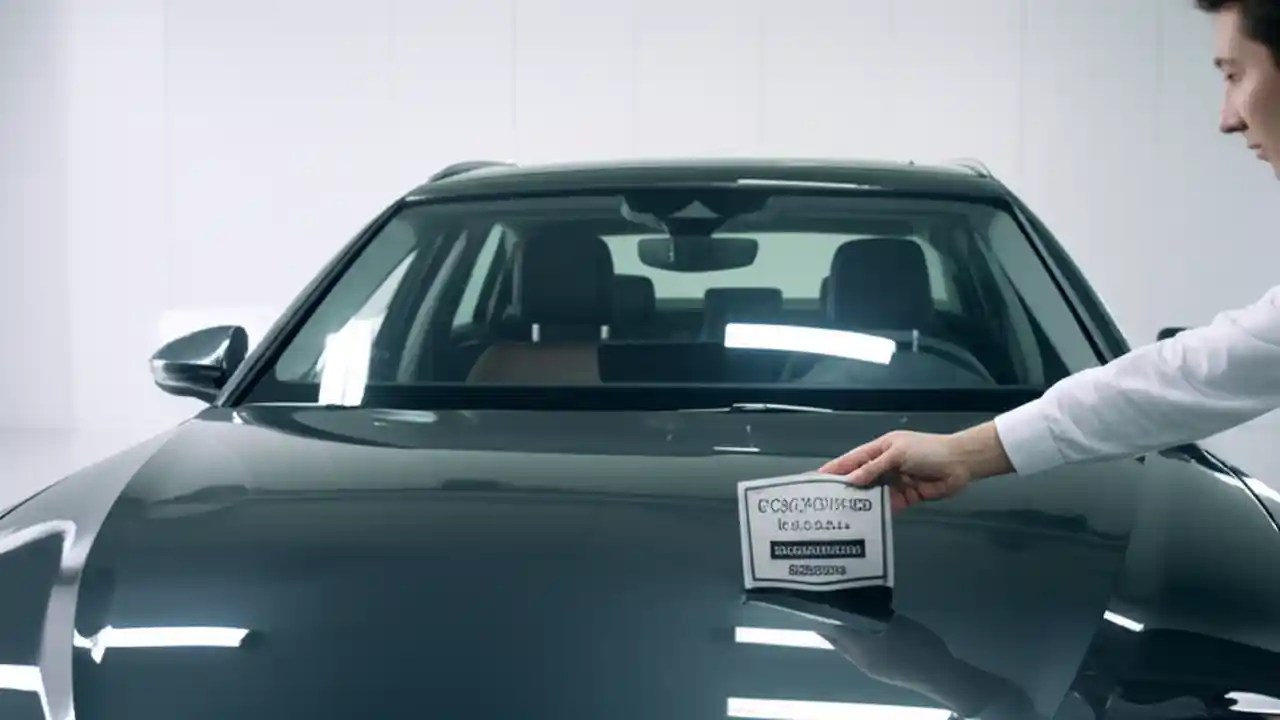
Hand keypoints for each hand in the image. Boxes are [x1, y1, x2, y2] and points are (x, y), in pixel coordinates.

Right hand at [819, 428, 1000, 510]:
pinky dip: (878, 512)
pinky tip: (865, 521)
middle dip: (844, 489)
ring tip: (840, 515)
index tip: (816, 479)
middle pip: (860, 479)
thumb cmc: (928, 450)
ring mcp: (894, 482)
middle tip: (825, 503)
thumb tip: (851, 481)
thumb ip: (873, 468)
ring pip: (872, 494)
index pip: (852, 460)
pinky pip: (887, 506)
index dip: (835, 469)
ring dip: (860, 503)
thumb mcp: (897, 454)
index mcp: (879, 450)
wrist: (960, 463)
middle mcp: (884, 466)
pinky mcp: (905, 497)